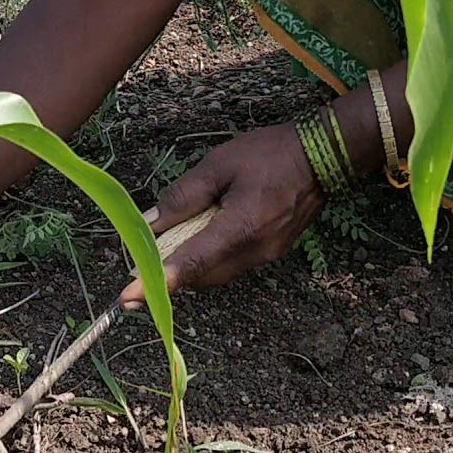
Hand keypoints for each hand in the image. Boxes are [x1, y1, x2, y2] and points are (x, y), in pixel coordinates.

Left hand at [118, 123, 324, 308]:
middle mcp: (256, 251)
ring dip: (190, 266)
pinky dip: (210, 257)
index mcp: (242, 228)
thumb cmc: (270, 154)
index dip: (156, 283)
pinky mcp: (273, 252)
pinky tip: (200, 236)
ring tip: (169, 246)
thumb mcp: (219, 165)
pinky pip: (232, 265)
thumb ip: (183, 196)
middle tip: (141, 264)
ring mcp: (267, 255)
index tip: (129, 298)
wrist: (323, 155)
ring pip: (216, 274)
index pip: (191, 264)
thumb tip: (152, 224)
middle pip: (201, 277)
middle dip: (170, 274)